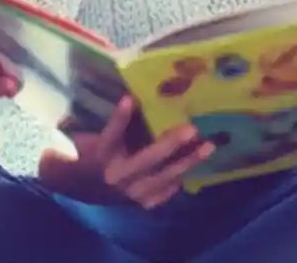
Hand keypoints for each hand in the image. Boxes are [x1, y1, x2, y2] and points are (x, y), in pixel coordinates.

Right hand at [42, 96, 215, 209]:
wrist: (88, 188)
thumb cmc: (98, 153)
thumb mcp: (101, 136)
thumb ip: (118, 122)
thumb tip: (136, 94)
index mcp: (102, 155)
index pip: (111, 135)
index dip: (119, 118)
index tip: (129, 99)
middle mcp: (117, 177)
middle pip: (146, 159)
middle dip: (171, 144)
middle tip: (192, 129)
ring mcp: (132, 193)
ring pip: (164, 177)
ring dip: (188, 162)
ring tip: (209, 147)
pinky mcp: (143, 202)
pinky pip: (167, 189)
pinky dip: (183, 175)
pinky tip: (198, 161)